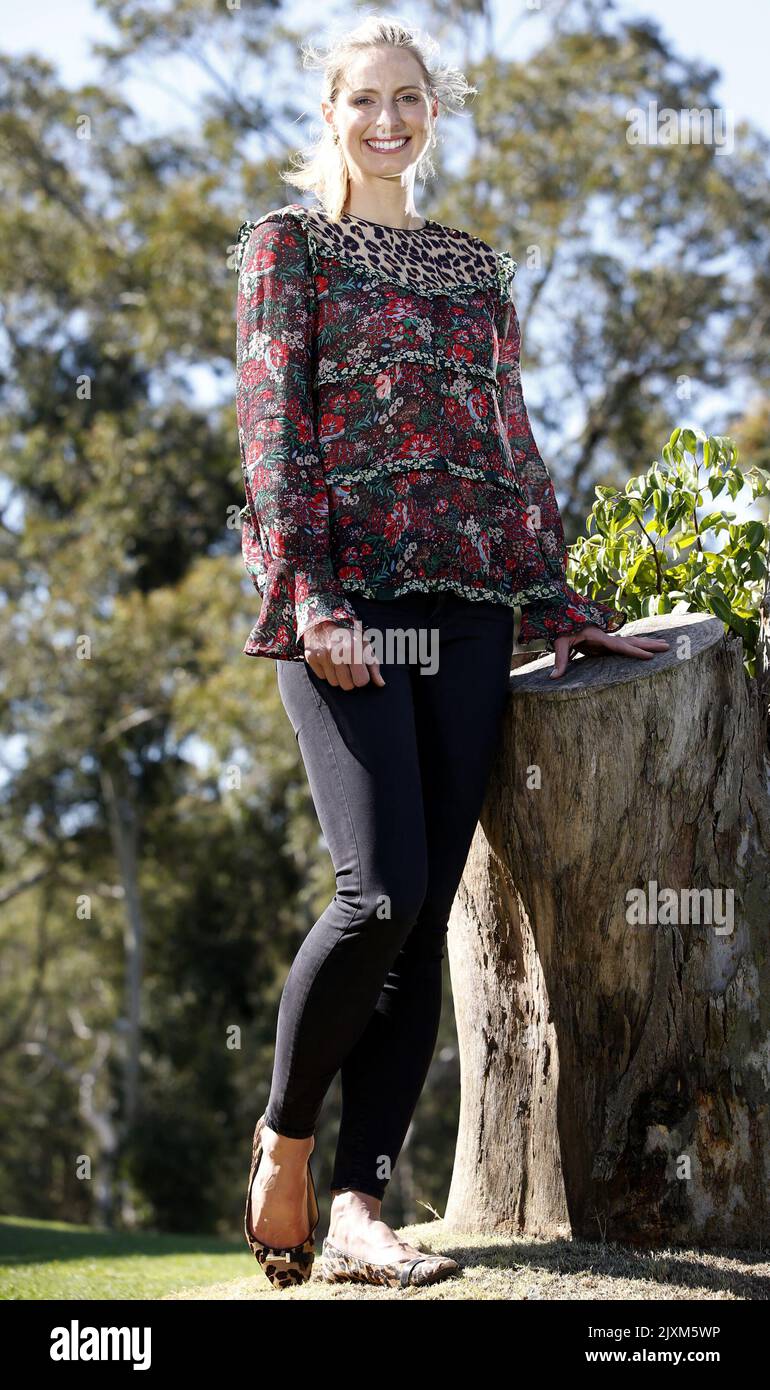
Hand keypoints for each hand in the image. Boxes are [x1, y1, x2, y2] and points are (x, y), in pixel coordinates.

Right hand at [302, 618, 385, 690]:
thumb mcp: (364, 644)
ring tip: (339, 663)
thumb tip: (381, 684)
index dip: (363, 677)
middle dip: (351, 679)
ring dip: (338, 677)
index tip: (361, 669)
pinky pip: (322, 677)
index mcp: (353, 650)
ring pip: (334, 683)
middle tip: (350, 668)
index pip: (361, 681)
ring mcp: (322, 657)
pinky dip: (326, 672)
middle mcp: (336, 654)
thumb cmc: (348, 633)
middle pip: (347, 686)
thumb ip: (373, 664)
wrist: (322, 618)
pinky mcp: (310, 658)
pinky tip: (329, 661)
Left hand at [549, 624, 669, 679]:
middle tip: (668, 646)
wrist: (561, 617)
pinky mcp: (605, 644)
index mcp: (598, 636)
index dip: (635, 651)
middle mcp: (606, 637)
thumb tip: (554, 677)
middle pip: (631, 641)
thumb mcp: (560, 643)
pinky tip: (647, 649)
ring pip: (631, 642)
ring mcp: (607, 640)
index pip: (620, 645)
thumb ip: (560, 660)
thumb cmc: (561, 630)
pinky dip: (638, 647)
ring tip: (665, 645)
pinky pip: (625, 646)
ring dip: (647, 643)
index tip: (650, 655)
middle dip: (649, 644)